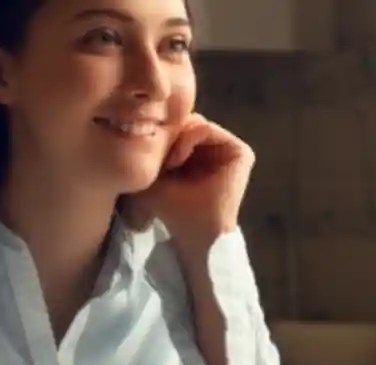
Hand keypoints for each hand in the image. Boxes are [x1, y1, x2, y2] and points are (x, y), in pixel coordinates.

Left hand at [133, 114, 253, 262]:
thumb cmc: (172, 210)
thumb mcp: (151, 174)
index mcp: (198, 153)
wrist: (195, 234)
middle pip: (186, 121)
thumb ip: (147, 147)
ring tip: (168, 162)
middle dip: (168, 132)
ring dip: (176, 137)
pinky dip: (189, 138)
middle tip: (156, 156)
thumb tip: (135, 119)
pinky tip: (177, 158)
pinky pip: (208, 129)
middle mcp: (216, 148)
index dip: (158, 130)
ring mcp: (229, 148)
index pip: (176, 126)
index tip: (144, 150)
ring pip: (195, 122)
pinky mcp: (240, 152)